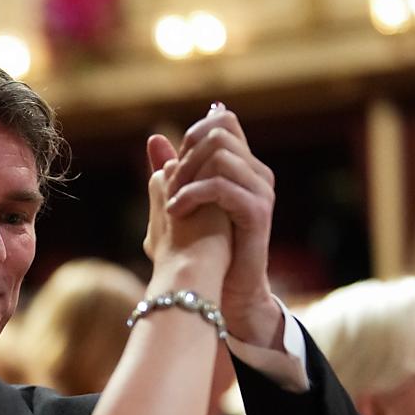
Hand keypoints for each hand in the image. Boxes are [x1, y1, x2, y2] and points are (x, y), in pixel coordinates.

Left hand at [147, 106, 280, 347]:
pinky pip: (221, 186)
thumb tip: (154, 138)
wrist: (226, 291)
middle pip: (219, 134)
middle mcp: (256, 173)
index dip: (193, 134)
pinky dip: (192, 195)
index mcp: (243, 167)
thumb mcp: (183, 203)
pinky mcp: (257, 212)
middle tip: (170, 188)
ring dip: (186, 177)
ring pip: (220, 155)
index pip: (224, 122)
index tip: (175, 166)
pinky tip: (176, 212)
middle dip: (186, 157)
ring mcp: (261, 191)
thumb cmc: (206, 250)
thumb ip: (173, 170)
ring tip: (173, 204)